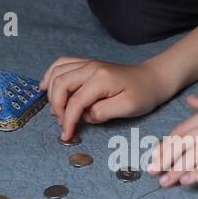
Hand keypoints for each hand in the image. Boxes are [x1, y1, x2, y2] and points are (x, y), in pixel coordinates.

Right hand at [39, 57, 172, 140]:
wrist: (152, 79)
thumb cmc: (143, 94)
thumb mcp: (127, 108)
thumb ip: (102, 112)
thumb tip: (83, 116)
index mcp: (101, 79)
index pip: (75, 101)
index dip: (68, 120)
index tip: (66, 135)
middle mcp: (91, 67)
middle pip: (61, 84)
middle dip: (57, 107)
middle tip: (63, 125)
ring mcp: (87, 63)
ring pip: (58, 73)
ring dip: (51, 92)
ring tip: (55, 111)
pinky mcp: (86, 64)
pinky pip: (61, 64)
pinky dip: (50, 75)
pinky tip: (45, 86)